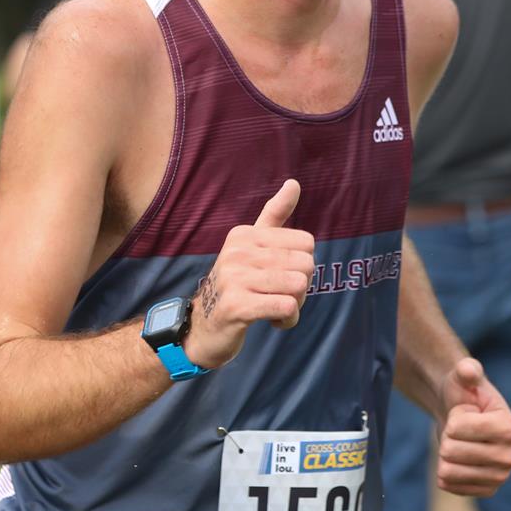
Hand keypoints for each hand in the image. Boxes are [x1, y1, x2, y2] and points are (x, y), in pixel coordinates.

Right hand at [183, 179, 314, 368]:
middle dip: (301, 288)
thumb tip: (294, 183)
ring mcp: (234, 278)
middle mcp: (237, 252)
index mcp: (244, 234)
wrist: (204, 328)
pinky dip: (287, 320)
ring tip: (274, 308)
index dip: (302, 265)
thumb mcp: (253, 247)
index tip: (280, 276)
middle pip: (306, 265)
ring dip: (294, 306)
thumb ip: (274, 215)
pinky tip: (272, 322)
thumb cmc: (237, 285)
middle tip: (278, 295)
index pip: (306, 243)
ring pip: (299, 287)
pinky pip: (287, 308)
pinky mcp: (236, 306)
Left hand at [436, 358, 510, 495]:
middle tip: (459, 431)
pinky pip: (449, 486)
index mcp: (510, 427)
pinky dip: (445, 472)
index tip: (465, 414)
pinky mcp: (487, 491)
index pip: (458, 428)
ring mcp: (501, 476)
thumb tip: (468, 369)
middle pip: (452, 451)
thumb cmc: (464, 396)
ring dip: (444, 455)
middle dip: (447, 436)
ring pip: (448, 471)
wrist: (462, 420)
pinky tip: (456, 460)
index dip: (453, 418)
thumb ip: (466, 371)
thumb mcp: (463, 378)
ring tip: (459, 444)